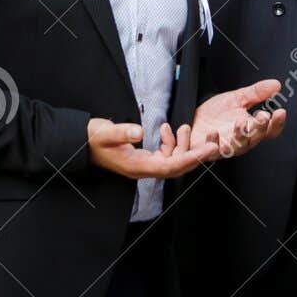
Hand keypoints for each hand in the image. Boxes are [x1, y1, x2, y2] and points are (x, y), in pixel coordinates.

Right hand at [87, 118, 218, 179]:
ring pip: (173, 160)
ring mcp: (144, 165)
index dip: (190, 159)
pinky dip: (171, 143)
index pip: (170, 167)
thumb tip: (140, 131)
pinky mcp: (144, 159)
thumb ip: (122, 131)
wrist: (82, 144)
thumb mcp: (104, 132)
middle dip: (196, 155)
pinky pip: (165, 155)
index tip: (207, 150)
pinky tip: (166, 129)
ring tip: (184, 127)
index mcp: (137, 167)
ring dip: (182, 146)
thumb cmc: (92, 139)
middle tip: (213, 142)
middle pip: (177, 167)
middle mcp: (143, 170)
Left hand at [192, 77, 288, 158]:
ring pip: (237, 147)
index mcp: (250, 129)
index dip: (277, 123)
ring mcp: (225, 147)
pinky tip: (213, 133)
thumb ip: (256, 93)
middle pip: (255, 139)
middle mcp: (241, 141)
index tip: (280, 112)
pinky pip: (212, 151)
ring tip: (241, 122)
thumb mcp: (237, 98)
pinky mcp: (208, 151)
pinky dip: (213, 143)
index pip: (269, 130)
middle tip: (263, 116)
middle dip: (260, 128)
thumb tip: (276, 84)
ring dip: (240, 136)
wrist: (192, 119)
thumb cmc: (215, 113)